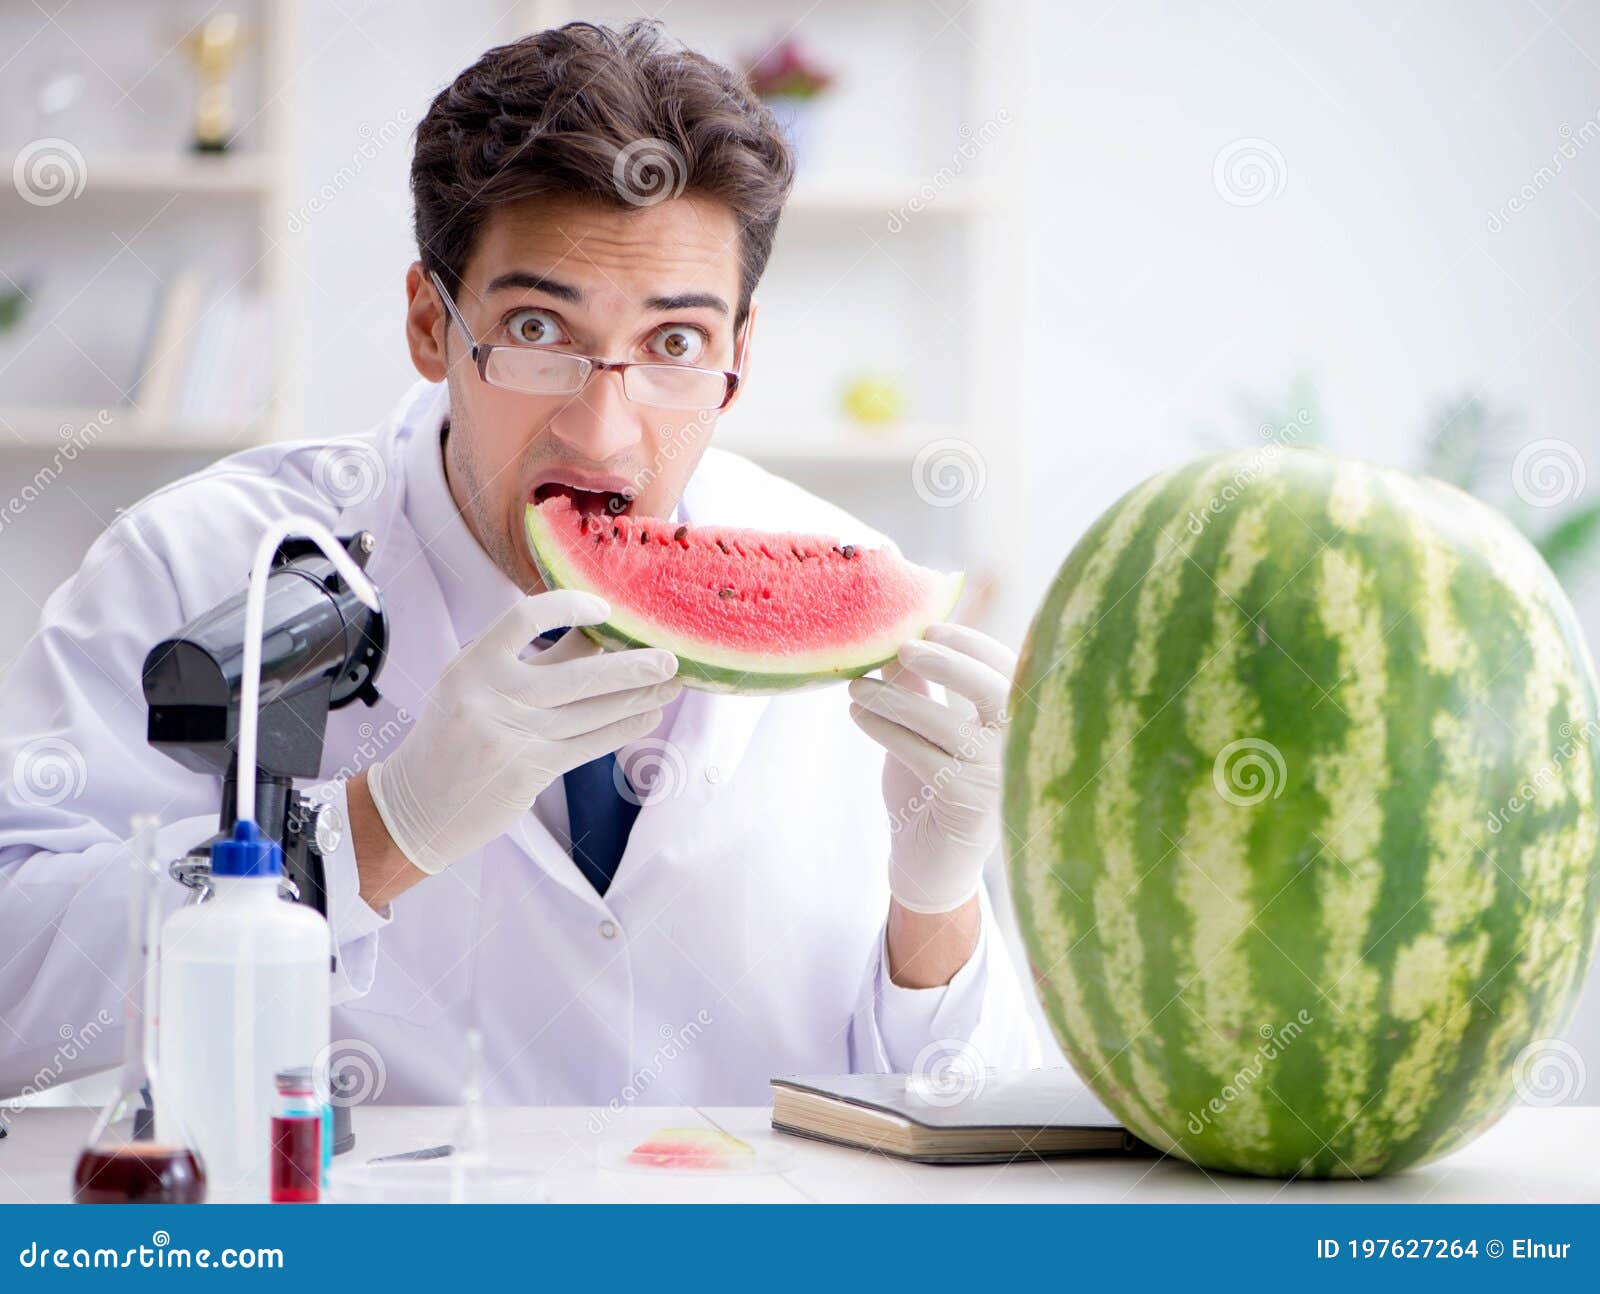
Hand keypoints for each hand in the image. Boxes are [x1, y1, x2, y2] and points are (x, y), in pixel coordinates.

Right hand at [366, 589, 679, 874]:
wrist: (416, 806)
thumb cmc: (454, 737)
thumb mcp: (472, 687)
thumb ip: (529, 662)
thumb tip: (597, 631)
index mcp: (470, 665)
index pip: (523, 618)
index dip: (569, 606)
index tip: (605, 609)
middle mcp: (488, 696)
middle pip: (578, 673)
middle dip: (632, 665)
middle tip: (671, 656)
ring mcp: (509, 736)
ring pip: (592, 711)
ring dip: (639, 698)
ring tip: (672, 685)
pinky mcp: (526, 771)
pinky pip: (588, 745)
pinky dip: (623, 729)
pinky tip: (646, 717)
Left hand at [848, 622, 1013, 914]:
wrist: (932, 863)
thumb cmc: (933, 786)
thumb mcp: (929, 730)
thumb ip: (920, 686)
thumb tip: (896, 632)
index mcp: (1022, 724)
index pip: (1009, 669)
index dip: (971, 644)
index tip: (929, 627)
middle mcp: (1021, 749)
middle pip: (993, 691)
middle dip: (947, 662)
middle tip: (902, 648)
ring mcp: (998, 778)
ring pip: (944, 724)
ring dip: (894, 700)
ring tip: (855, 686)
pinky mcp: (968, 804)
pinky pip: (921, 755)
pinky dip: (885, 730)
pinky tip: (859, 716)